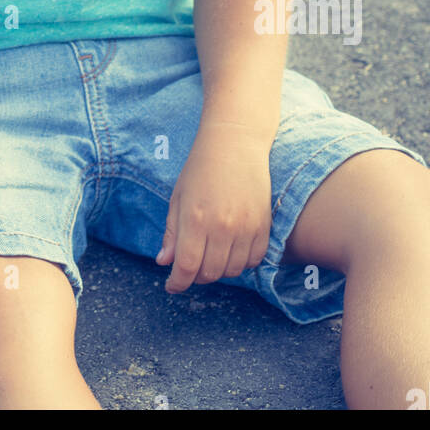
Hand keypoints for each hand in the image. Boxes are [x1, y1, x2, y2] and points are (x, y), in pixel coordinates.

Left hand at [155, 122, 271, 291]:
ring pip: (233, 270)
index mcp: (195, 218)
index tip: (172, 285)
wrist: (235, 143)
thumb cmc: (200, 168)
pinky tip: (231, 249)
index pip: (187, 267)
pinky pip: (254, 260)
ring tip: (211, 254)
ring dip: (219, 270)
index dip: (178, 282)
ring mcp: (246, 227)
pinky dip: (241, 262)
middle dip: (196, 276)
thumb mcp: (178, 197)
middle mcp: (223, 227)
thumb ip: (172, 232)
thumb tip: (164, 262)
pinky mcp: (264, 226)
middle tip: (191, 265)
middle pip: (210, 273)